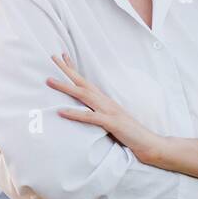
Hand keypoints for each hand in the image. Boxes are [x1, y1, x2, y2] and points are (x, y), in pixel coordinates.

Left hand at [48, 52, 165, 163]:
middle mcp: (105, 101)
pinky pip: (89, 117)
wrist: (148, 142)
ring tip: (49, 80)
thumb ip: (97, 112)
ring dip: (65, 87)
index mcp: (104, 100)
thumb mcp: (110, 119)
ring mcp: (108, 110)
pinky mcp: (111, 123)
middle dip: (67, 69)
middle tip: (53, 56)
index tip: (62, 55)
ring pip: (83, 95)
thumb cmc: (128, 132)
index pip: (86, 81)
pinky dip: (74, 113)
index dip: (74, 68)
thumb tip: (83, 110)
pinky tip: (61, 110)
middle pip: (82, 82)